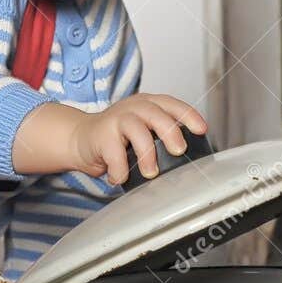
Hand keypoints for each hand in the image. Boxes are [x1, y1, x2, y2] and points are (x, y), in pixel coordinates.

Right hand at [68, 94, 206, 184]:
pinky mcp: (100, 134)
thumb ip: (161, 137)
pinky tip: (120, 178)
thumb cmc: (117, 138)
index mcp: (149, 104)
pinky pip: (114, 153)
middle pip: (157, 114)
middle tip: (179, 151)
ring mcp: (116, 118)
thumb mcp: (143, 131)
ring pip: (137, 130)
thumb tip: (189, 160)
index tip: (202, 130)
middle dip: (171, 133)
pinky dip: (120, 169)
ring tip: (151, 172)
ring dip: (147, 154)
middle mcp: (134, 107)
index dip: (189, 116)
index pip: (172, 105)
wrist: (80, 138)